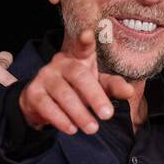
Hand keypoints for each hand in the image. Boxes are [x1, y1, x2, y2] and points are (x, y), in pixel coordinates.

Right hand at [17, 25, 135, 134]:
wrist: (42, 102)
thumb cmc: (76, 89)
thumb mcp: (97, 86)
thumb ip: (113, 87)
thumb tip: (129, 91)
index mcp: (78, 58)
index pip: (83, 47)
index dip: (84, 41)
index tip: (88, 34)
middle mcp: (60, 63)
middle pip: (78, 75)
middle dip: (94, 95)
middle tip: (107, 115)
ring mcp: (45, 77)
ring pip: (63, 93)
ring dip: (79, 112)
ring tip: (92, 128)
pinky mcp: (33, 93)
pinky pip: (46, 105)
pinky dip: (60, 119)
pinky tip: (71, 129)